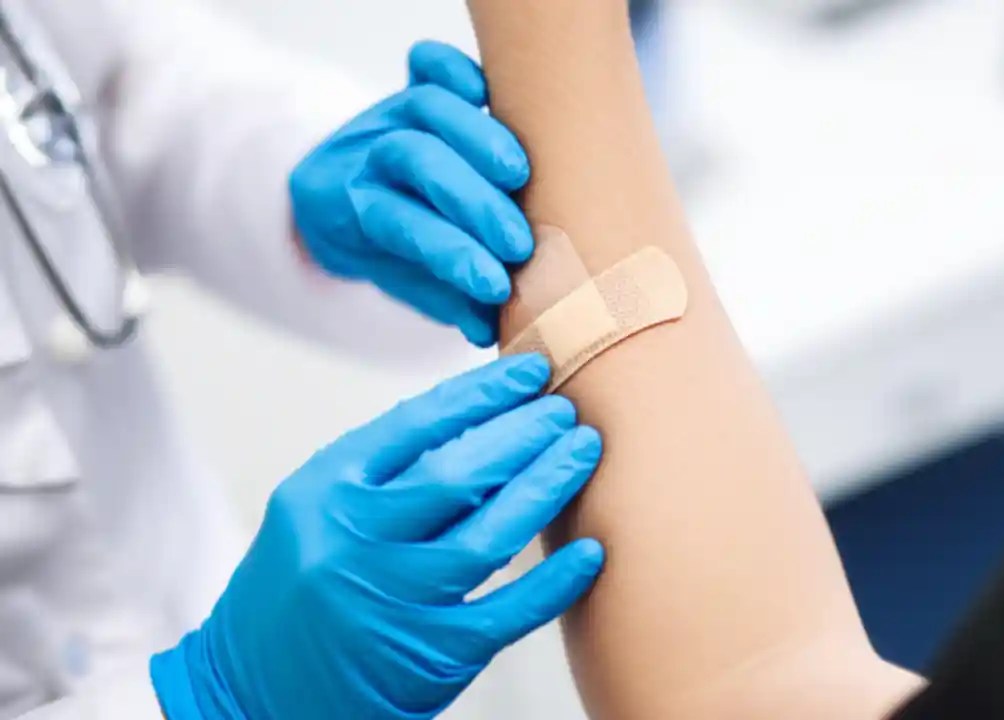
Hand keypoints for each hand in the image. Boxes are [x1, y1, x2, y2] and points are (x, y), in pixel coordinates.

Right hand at [150, 355, 603, 718]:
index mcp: (324, 493)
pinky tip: (591, 551)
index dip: (483, 394)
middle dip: (524, 433)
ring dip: (546, 487)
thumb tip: (483, 423)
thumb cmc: (297, 592)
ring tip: (584, 452)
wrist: (249, 694)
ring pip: (488, 537)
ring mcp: (390, 600)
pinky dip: (553, 582)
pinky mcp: (428, 656)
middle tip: (568, 408)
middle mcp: (351, 542)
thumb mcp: (316, 516)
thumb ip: (383, 474)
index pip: (416, 425)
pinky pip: (506, 613)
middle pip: (458, 474)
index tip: (531, 370)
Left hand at [291, 41, 532, 346]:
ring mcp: (391, 116)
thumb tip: (492, 330)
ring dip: (478, 138)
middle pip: (416, 161)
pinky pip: (426, 63)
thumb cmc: (395, 251)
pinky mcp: (413, 86)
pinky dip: (454, 70)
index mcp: (361, 214)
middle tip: (520, 242)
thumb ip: (450, 301)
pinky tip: (489, 95)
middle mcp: (372, 158)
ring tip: (521, 174)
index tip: (497, 287)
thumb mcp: (412, 284)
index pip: (403, 227)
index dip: (451, 255)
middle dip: (471, 202)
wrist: (344, 199)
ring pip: (426, 108)